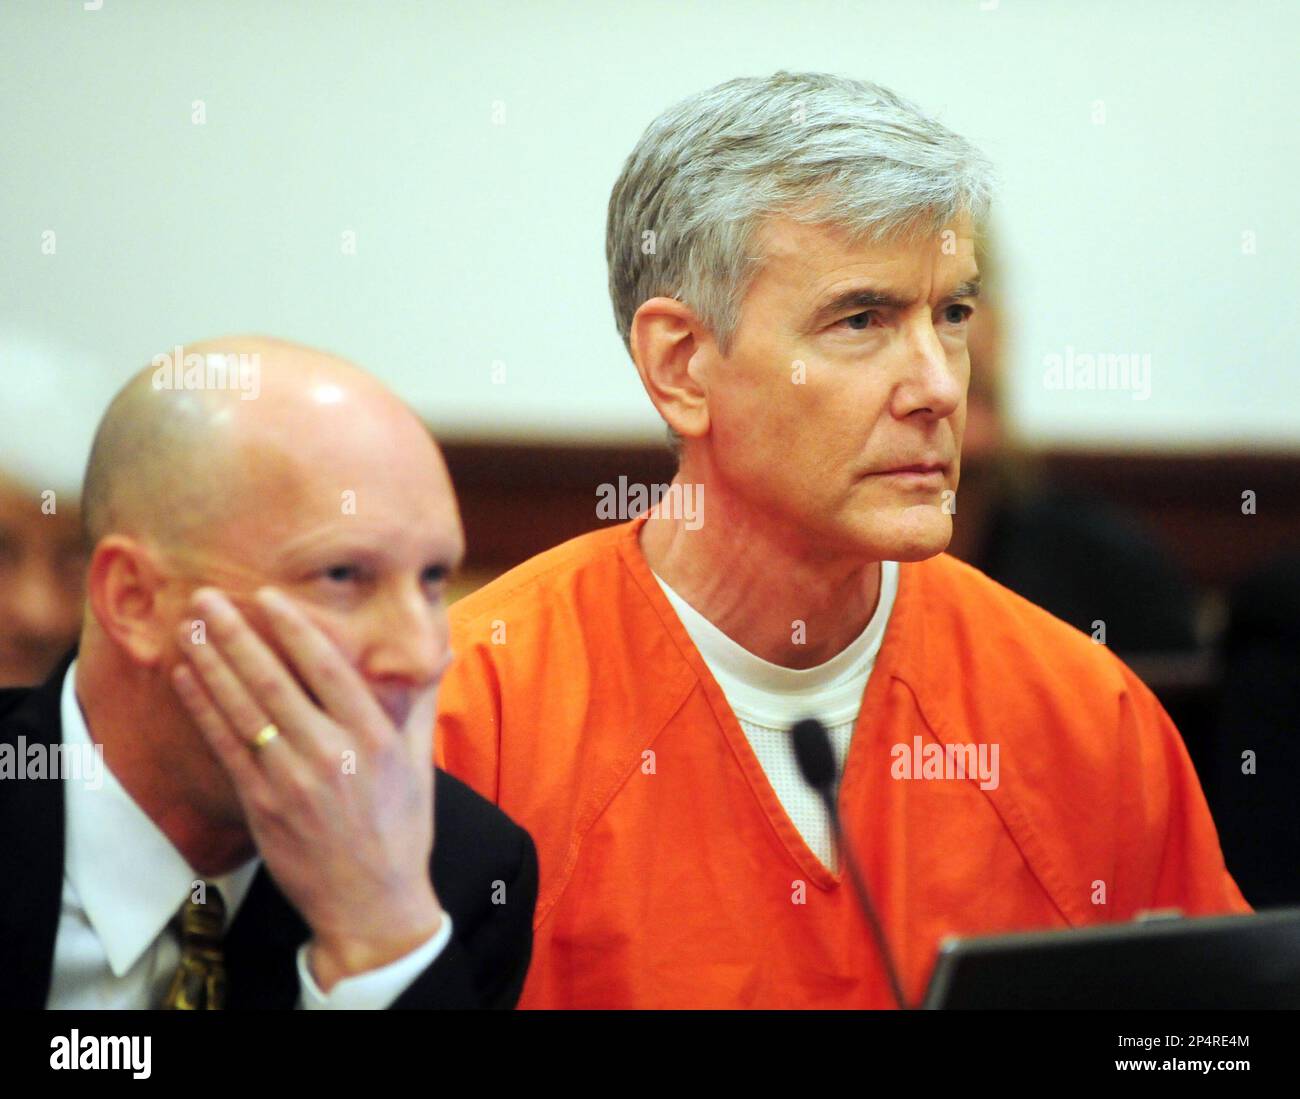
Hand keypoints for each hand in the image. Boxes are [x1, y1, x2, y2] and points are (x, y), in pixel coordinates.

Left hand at [171, 585, 443, 991]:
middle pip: (275, 682)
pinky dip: (204, 710)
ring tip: (193, 626)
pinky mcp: (263, 807)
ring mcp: (292, 782)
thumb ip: (420, 701)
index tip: (269, 596)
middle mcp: (332, 755)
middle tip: (210, 596)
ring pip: (244, 709)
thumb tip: (439, 649)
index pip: (329, 669)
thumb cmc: (401, 829)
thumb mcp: (420, 763)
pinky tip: (189, 679)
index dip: (296, 629)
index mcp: (375, 739)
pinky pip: (227, 748)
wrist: (373, 905)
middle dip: (239, 635)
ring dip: (213, 664)